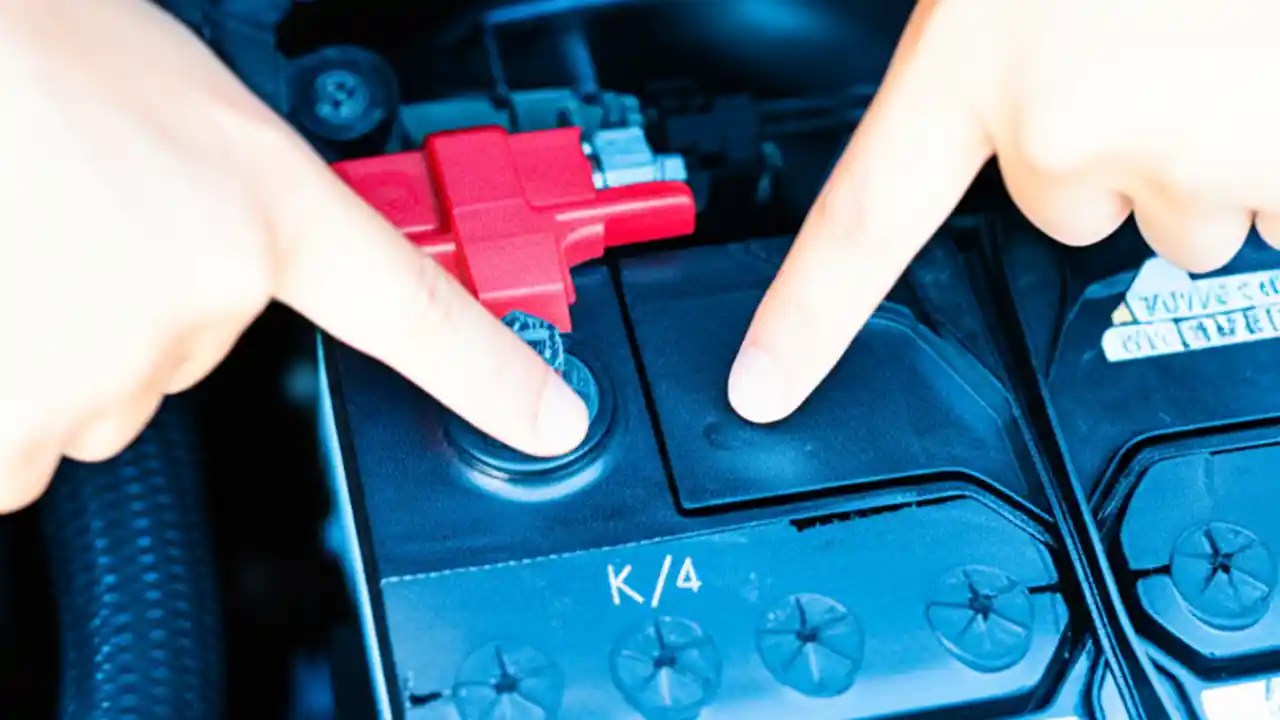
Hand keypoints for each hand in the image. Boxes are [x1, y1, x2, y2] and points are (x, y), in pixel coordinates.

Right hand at [0, 0, 587, 512]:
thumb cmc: (35, 47)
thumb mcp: (174, 107)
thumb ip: (217, 205)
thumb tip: (203, 268)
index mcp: (265, 205)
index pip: (415, 309)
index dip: (492, 376)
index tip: (551, 420)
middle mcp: (213, 291)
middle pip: (184, 364)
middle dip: (126, 321)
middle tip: (63, 233)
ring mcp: (121, 356)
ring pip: (94, 405)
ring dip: (51, 355)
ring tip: (15, 252)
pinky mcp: (25, 408)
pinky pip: (19, 447)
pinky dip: (1, 402)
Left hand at [728, 0, 1279, 422]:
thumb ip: (1005, 49)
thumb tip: (1014, 109)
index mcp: (974, 61)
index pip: (862, 221)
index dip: (807, 318)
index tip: (763, 389)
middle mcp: (1061, 130)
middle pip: (1068, 213)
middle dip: (1111, 157)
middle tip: (1157, 56)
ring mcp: (1176, 157)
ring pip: (1179, 217)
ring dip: (1203, 154)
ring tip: (1227, 50)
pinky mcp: (1277, 167)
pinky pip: (1273, 210)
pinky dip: (1277, 162)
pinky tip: (1266, 78)